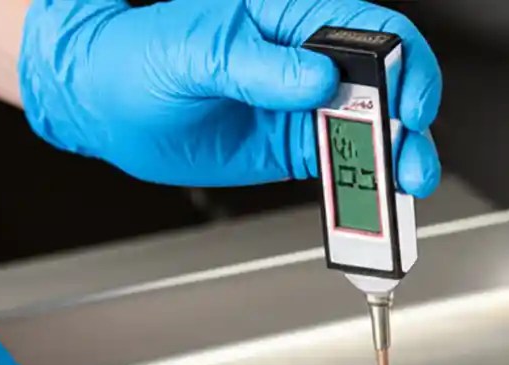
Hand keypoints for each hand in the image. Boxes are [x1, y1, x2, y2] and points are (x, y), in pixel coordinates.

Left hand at [17, 0, 441, 194]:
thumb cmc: (134, 56)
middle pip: (385, 82)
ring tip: (403, 185)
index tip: (404, 100)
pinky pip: (341, 167)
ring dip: (395, 158)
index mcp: (288, 17)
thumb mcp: (190, 50)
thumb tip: (315, 78)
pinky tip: (373, 202)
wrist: (100, 104)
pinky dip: (362, 188)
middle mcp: (307, 60)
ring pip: (373, 129)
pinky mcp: (295, 149)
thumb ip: (255, 64)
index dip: (401, 61)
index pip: (367, 28)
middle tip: (408, 152)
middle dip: (409, 118)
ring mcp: (305, 107)